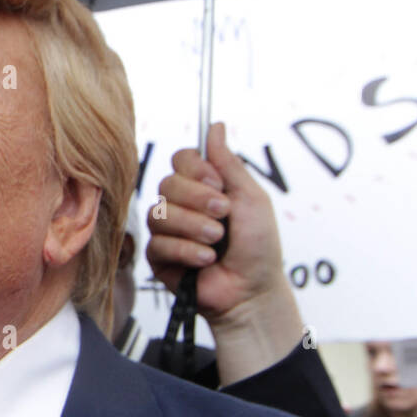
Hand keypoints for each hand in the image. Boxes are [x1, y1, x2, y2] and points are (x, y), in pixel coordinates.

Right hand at [146, 121, 303, 383]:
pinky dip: (186, 251)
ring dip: (194, 228)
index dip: (195, 170)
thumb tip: (216, 126)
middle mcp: (181, 205)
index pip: (180, 159)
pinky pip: (158, 243)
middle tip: (223, 217)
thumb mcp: (250, 197)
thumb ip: (228, 163)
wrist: (252, 290)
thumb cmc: (258, 247)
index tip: (217, 184)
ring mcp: (167, 231)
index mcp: (202, 187)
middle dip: (198, 201)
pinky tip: (205, 261)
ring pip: (160, 214)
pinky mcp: (158, 257)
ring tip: (217, 242)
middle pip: (167, 183)